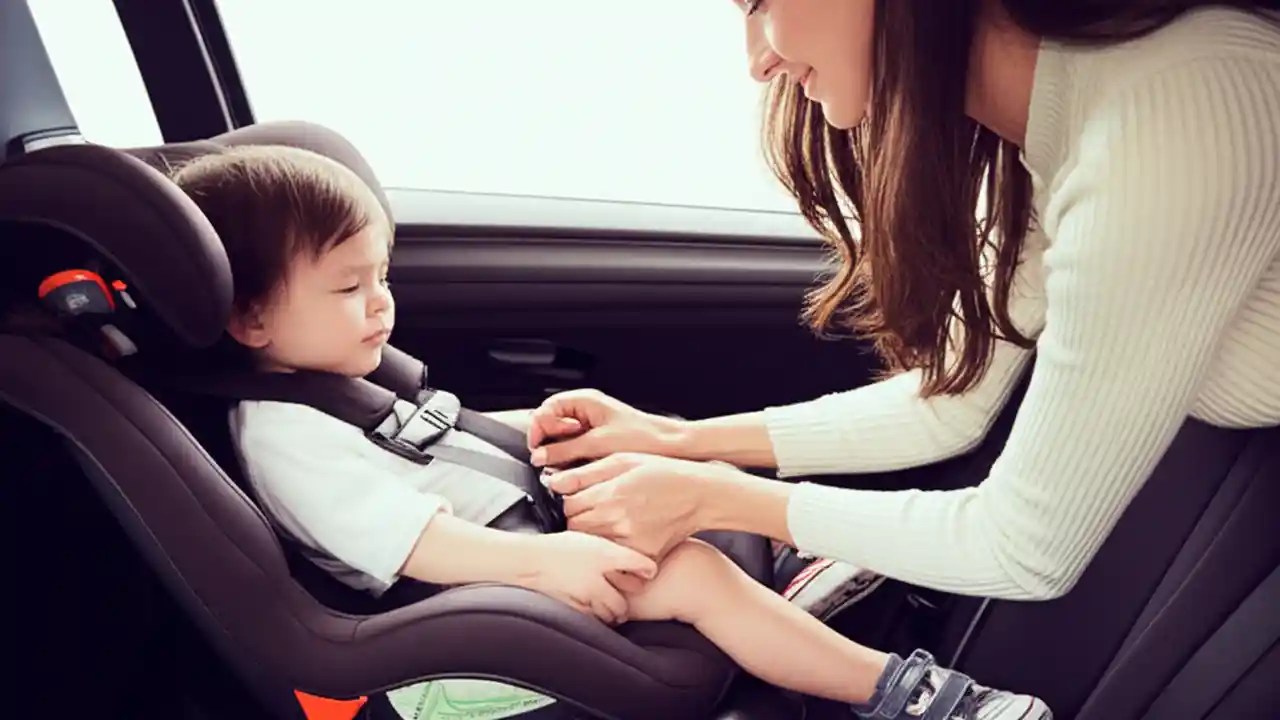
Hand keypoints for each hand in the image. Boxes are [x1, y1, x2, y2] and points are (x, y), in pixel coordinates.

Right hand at [514, 531, 657, 624]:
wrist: (526, 562)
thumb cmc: (553, 548)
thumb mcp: (584, 538)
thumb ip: (606, 550)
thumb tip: (625, 558)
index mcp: (603, 553)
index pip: (640, 563)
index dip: (647, 569)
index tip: (648, 572)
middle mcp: (599, 574)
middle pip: (631, 592)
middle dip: (631, 594)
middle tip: (627, 593)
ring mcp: (588, 594)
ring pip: (616, 611)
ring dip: (616, 610)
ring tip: (611, 606)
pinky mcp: (577, 610)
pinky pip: (597, 620)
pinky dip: (598, 617)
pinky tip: (593, 610)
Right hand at [527, 390, 684, 467]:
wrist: (668, 446)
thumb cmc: (641, 438)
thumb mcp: (597, 444)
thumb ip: (565, 450)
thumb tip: (540, 457)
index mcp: (585, 401)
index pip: (546, 408)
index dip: (538, 428)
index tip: (537, 447)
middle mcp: (585, 410)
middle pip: (551, 422)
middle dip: (547, 440)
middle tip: (550, 458)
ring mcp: (590, 424)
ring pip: (560, 436)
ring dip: (558, 450)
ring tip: (566, 463)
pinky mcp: (596, 439)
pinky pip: (573, 446)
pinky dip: (570, 456)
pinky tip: (576, 465)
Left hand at [544, 453, 733, 558]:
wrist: (700, 494)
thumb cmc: (662, 472)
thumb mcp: (623, 461)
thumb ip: (586, 473)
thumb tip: (554, 482)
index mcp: (610, 494)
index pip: (568, 504)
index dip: (571, 499)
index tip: (581, 496)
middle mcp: (618, 520)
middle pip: (576, 526)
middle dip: (579, 517)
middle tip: (593, 509)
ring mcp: (631, 542)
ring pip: (593, 544)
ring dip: (594, 534)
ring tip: (609, 521)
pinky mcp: (644, 555)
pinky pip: (616, 558)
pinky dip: (613, 550)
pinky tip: (622, 535)